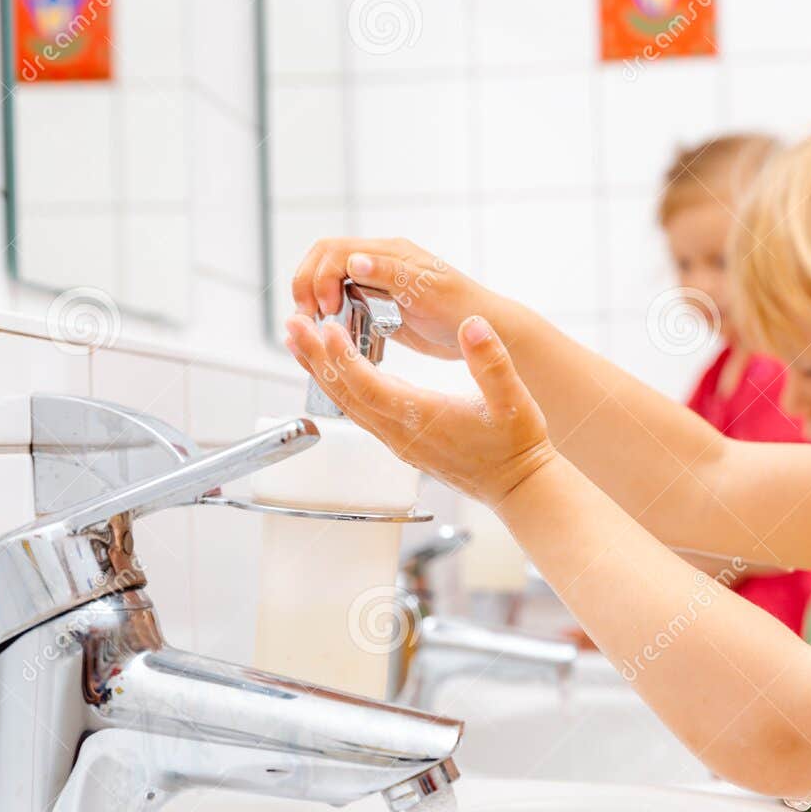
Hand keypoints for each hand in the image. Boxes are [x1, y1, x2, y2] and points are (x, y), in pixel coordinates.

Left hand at [284, 311, 557, 505]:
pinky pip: (359, 411)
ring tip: (299, 340)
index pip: (368, 386)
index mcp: (422, 418)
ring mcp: (397, 440)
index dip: (343, 358)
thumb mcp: (512, 398)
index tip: (324, 328)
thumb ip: (491, 361)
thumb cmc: (516, 445)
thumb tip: (473, 325)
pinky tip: (332, 369)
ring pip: (347, 404)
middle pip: (345, 394)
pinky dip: (340, 386)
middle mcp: (401, 433)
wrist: (518, 486)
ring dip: (321, 372)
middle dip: (315, 359)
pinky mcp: (401, 441)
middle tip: (291, 325)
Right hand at [290, 238, 510, 361]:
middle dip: (308, 285)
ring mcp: (379, 282)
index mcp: (391, 252)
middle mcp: (381, 262)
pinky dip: (330, 311)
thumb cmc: (464, 310)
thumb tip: (354, 261)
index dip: (319, 278)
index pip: (334, 251)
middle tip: (310, 318)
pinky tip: (330, 331)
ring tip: (315, 327)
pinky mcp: (380, 303)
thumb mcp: (428, 292)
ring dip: (315, 298)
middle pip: (324, 259)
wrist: (486, 332)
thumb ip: (391, 274)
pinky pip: (344, 297)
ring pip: (330, 278)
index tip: (326, 310)